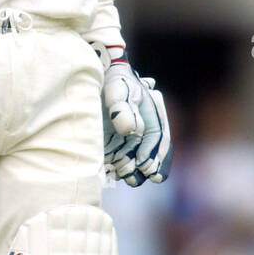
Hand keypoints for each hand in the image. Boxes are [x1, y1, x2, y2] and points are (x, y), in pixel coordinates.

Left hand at [101, 58, 171, 185]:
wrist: (95, 76)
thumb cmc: (111, 81)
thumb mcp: (119, 91)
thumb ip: (124, 110)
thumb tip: (132, 130)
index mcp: (152, 114)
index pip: (158, 138)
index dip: (154, 155)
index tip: (146, 167)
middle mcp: (143, 126)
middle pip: (148, 152)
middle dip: (144, 167)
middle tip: (136, 178)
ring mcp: (128, 134)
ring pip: (133, 157)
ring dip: (129, 169)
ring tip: (123, 177)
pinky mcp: (112, 139)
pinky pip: (116, 156)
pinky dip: (114, 166)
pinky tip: (109, 173)